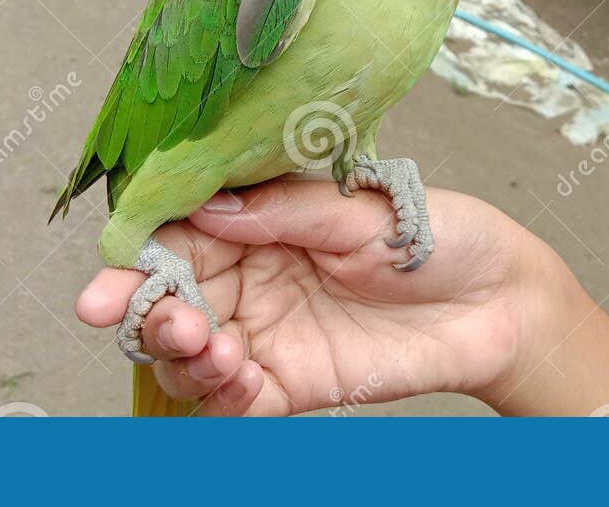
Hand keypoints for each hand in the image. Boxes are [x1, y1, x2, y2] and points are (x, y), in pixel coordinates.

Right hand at [75, 179, 559, 414]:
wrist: (498, 300)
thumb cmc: (438, 234)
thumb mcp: (362, 206)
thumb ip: (284, 210)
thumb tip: (208, 207)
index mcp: (258, 221)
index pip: (178, 236)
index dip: (137, 258)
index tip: (109, 284)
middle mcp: (250, 277)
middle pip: (170, 300)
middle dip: (150, 315)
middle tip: (162, 321)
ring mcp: (266, 333)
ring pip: (190, 355)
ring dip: (183, 358)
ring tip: (212, 349)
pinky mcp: (291, 384)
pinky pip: (234, 403)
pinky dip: (221, 398)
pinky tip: (238, 379)